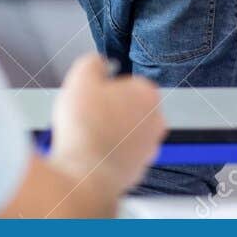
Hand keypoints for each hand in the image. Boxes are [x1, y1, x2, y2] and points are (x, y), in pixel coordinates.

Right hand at [49, 53, 167, 196]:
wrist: (84, 174)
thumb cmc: (85, 128)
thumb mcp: (81, 77)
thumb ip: (93, 62)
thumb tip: (100, 63)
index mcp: (147, 94)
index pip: (125, 84)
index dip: (102, 90)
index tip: (90, 99)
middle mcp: (156, 121)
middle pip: (126, 109)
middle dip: (108, 112)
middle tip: (87, 118)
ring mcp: (149, 148)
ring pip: (124, 133)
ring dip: (108, 133)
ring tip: (87, 138)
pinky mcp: (138, 170)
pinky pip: (120, 156)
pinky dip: (108, 155)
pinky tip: (91, 154)